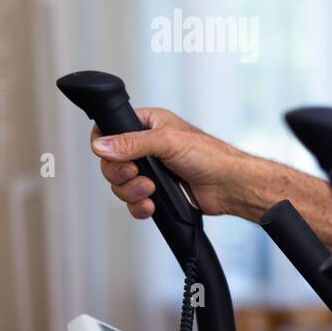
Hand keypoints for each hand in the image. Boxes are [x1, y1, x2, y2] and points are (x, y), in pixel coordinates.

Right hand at [90, 108, 249, 218]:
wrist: (230, 186)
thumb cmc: (211, 156)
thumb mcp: (168, 142)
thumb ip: (132, 143)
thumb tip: (102, 145)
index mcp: (148, 124)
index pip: (109, 129)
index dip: (104, 143)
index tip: (111, 155)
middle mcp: (146, 146)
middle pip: (110, 162)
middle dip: (120, 174)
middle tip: (137, 174)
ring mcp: (151, 171)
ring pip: (120, 184)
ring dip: (131, 191)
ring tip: (150, 190)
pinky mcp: (156, 192)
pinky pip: (133, 202)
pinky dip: (139, 206)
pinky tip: (151, 205)